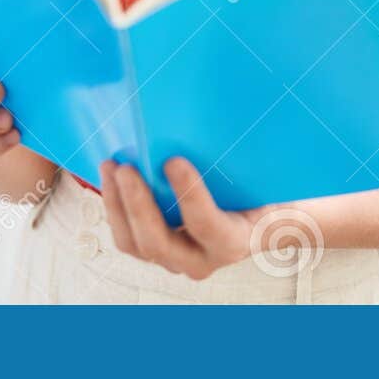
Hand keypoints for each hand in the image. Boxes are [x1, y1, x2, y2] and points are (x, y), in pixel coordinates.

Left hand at [100, 157, 260, 280]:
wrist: (267, 223)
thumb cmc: (267, 196)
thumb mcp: (266, 181)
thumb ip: (247, 164)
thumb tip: (224, 117)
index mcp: (233, 242)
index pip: (207, 226)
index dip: (189, 196)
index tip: (174, 161)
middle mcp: (201, 260)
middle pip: (158, 244)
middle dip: (137, 205)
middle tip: (127, 167)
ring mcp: (176, 258)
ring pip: (135, 244)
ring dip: (117, 205)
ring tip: (111, 167)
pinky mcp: (158, 249)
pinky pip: (129, 236)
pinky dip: (116, 206)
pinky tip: (111, 176)